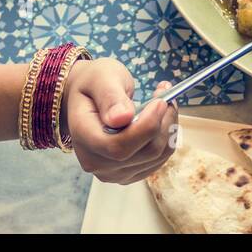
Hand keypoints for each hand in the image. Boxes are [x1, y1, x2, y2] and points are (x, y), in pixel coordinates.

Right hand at [62, 57, 176, 183]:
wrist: (89, 96)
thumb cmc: (94, 84)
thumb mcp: (100, 78)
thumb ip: (110, 97)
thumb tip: (122, 118)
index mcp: (83, 136)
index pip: (118, 147)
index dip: (146, 128)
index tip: (160, 101)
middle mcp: (95, 162)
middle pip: (143, 153)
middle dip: (162, 122)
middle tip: (167, 95)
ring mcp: (112, 172)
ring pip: (156, 156)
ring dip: (168, 127)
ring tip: (165, 102)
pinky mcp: (129, 173)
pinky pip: (159, 160)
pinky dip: (167, 137)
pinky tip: (161, 118)